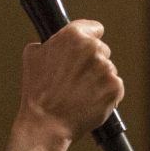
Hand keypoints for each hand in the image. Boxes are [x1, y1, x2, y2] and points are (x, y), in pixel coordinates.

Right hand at [7, 20, 122, 150]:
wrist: (47, 122)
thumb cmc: (38, 91)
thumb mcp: (33, 56)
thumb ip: (49, 43)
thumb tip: (53, 42)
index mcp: (74, 36)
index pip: (94, 28)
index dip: (89, 38)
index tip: (84, 49)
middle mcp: (93, 49)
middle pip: (102, 50)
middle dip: (92, 61)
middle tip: (76, 77)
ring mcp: (107, 68)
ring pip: (108, 69)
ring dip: (99, 78)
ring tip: (80, 91)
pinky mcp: (116, 87)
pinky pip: (114, 86)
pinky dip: (105, 93)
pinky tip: (89, 99)